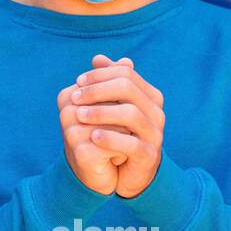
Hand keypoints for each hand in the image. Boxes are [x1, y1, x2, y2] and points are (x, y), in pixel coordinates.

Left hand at [68, 55, 165, 197]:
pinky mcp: (149, 155)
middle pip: (128, 88)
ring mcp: (155, 134)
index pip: (125, 73)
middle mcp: (156, 112)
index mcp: (149, 96)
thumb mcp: (111, 107)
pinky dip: (111, 138)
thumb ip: (107, 83)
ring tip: (79, 115)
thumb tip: (98, 58)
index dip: (99, 75)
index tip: (78, 82)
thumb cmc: (118, 134)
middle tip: (75, 97)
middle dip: (97, 90)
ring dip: (101, 112)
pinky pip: (132, 143)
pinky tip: (93, 136)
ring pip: (131, 114)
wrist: (128, 173)